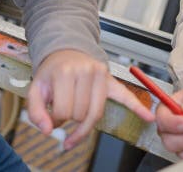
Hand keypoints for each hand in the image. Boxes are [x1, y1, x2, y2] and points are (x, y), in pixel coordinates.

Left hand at [26, 49, 154, 149]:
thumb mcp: (36, 88)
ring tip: (76, 113)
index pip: (63, 112)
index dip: (55, 119)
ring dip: (85, 121)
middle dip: (69, 118)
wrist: (65, 51)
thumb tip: (48, 131)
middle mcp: (85, 71)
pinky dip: (137, 108)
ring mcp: (101, 75)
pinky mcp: (111, 80)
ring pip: (96, 114)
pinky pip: (126, 96)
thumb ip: (35, 112)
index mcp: (65, 72)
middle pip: (80, 115)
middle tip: (63, 107)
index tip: (52, 114)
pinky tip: (148, 117)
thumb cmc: (52, 72)